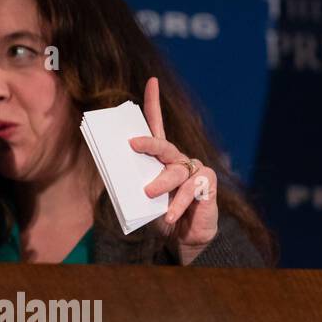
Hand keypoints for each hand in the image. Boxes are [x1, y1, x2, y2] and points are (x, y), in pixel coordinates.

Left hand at [129, 76, 218, 263]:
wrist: (185, 239)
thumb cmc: (161, 215)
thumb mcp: (142, 198)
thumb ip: (133, 182)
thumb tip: (113, 168)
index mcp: (162, 159)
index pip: (158, 127)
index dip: (155, 104)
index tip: (151, 82)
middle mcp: (179, 160)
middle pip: (164, 146)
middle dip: (148, 142)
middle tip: (132, 143)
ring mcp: (195, 171)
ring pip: (176, 171)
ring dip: (161, 183)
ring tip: (149, 194)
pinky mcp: (207, 186)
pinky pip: (191, 190)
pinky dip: (178, 203)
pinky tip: (169, 215)